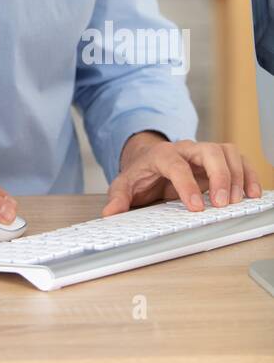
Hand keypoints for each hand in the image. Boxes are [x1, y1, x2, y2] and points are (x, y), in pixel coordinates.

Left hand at [103, 134, 262, 215]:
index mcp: (162, 154)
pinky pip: (237, 159)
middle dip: (219, 177)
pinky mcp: (217, 160)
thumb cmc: (142, 173)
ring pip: (226, 152)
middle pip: (209, 151)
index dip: (187, 184)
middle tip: (222, 204)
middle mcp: (186, 149)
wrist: (150, 160)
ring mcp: (203, 152)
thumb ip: (118, 198)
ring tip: (238, 201)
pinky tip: (252, 193)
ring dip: (236, 176)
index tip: (195, 207)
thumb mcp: (125, 184)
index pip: (176, 164)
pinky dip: (248, 174)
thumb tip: (110, 213)